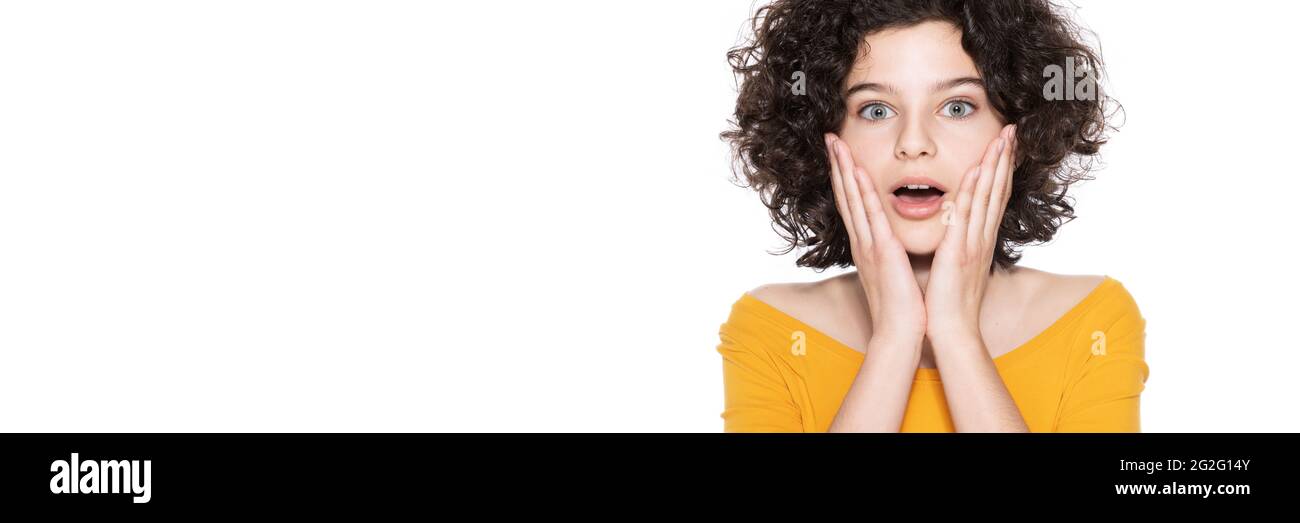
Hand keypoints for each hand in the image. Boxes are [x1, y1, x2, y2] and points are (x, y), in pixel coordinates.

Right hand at [825, 133, 926, 349]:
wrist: (900, 331)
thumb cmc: (901, 306)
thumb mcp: (893, 271)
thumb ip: (890, 252)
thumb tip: (894, 240)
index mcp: (866, 245)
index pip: (853, 203)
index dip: (845, 177)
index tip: (841, 153)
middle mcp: (862, 241)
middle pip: (846, 194)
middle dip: (838, 164)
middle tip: (831, 137)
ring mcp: (869, 244)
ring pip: (853, 198)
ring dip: (844, 169)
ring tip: (837, 143)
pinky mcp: (882, 250)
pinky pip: (871, 215)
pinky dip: (862, 192)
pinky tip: (857, 171)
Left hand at [925, 124, 1016, 345]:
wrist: (951, 330)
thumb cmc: (948, 302)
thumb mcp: (956, 266)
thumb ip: (957, 245)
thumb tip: (953, 232)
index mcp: (979, 240)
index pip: (993, 198)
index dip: (1000, 171)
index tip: (1005, 146)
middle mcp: (981, 237)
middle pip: (997, 190)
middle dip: (1004, 159)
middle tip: (1012, 130)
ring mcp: (973, 243)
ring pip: (987, 197)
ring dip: (994, 166)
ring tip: (1002, 138)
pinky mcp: (959, 252)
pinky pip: (967, 216)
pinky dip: (973, 192)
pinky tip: (977, 171)